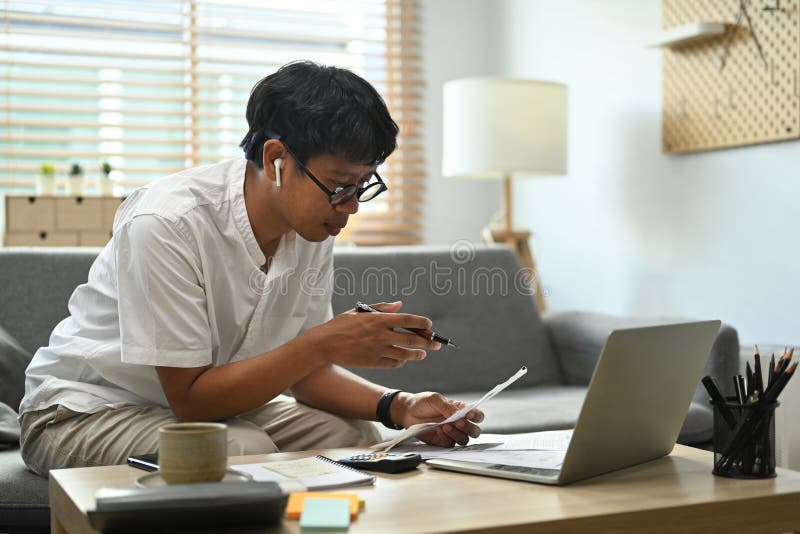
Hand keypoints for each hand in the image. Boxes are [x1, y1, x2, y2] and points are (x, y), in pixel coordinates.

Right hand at [298, 301, 441, 368]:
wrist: (324, 345)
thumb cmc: (341, 325)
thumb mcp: (360, 311)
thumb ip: (382, 308)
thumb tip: (400, 305)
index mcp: (378, 319)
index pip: (407, 320)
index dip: (422, 323)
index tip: (429, 325)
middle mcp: (381, 335)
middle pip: (412, 339)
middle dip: (427, 342)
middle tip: (436, 344)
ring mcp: (377, 350)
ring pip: (405, 354)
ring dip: (417, 354)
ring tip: (423, 354)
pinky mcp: (373, 363)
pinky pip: (394, 363)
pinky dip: (401, 361)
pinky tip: (404, 359)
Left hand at [392, 392, 483, 446]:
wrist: (407, 412)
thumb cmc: (423, 403)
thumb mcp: (435, 399)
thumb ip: (447, 406)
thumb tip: (458, 414)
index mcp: (460, 410)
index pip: (476, 415)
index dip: (477, 416)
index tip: (470, 415)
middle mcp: (458, 423)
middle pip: (474, 431)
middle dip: (469, 428)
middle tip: (458, 422)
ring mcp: (451, 433)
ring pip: (464, 440)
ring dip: (457, 434)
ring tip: (445, 426)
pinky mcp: (442, 441)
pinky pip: (450, 444)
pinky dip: (447, 439)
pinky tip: (439, 431)